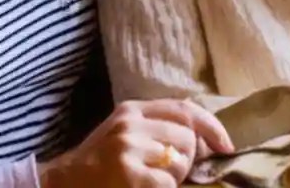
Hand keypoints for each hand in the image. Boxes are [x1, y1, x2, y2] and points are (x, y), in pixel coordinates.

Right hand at [41, 99, 233, 187]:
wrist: (63, 184)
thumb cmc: (99, 163)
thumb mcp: (125, 132)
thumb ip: (158, 126)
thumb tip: (206, 137)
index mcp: (132, 109)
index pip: (185, 109)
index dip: (212, 127)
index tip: (226, 147)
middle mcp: (130, 124)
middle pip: (187, 138)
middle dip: (186, 161)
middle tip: (166, 173)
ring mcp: (128, 148)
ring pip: (180, 163)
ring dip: (173, 179)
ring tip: (149, 181)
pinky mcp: (129, 174)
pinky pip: (167, 184)